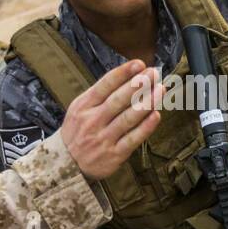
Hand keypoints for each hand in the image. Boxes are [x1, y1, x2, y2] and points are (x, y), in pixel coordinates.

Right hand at [61, 59, 163, 178]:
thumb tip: (126, 76)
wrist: (66, 165)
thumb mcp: (78, 109)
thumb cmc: (77, 132)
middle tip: (154, 73)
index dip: (123, 73)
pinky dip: (146, 127)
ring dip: (147, 102)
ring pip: (128, 118)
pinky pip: (133, 139)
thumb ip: (99, 94)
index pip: (104, 85)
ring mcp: (104, 138)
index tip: (139, 63)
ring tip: (161, 89)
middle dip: (138, 84)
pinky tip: (156, 115)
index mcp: (83, 106)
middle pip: (118, 100)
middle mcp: (93, 121)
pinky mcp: (114, 155)